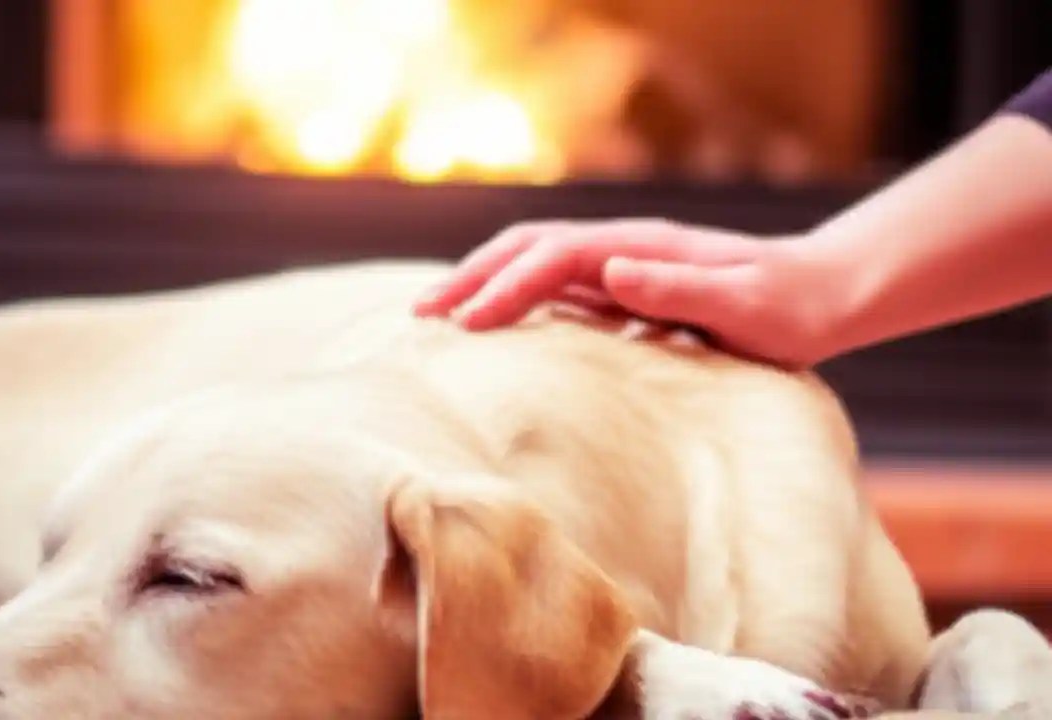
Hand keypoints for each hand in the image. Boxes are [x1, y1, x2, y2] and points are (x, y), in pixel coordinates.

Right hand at [414, 219, 849, 367]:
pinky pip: (555, 287)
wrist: (827, 293)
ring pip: (534, 263)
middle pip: (528, 248)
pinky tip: (495, 326)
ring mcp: (622, 265)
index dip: (508, 287)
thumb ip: (680, 288)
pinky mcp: (626, 288)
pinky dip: (514, 299)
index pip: (554, 258)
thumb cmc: (791, 307)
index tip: (468, 324)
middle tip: (420, 314)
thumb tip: (611, 269)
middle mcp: (623, 249)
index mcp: (642, 248)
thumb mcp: (745, 304)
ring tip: (439, 316)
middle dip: (472, 276)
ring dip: (483, 283)